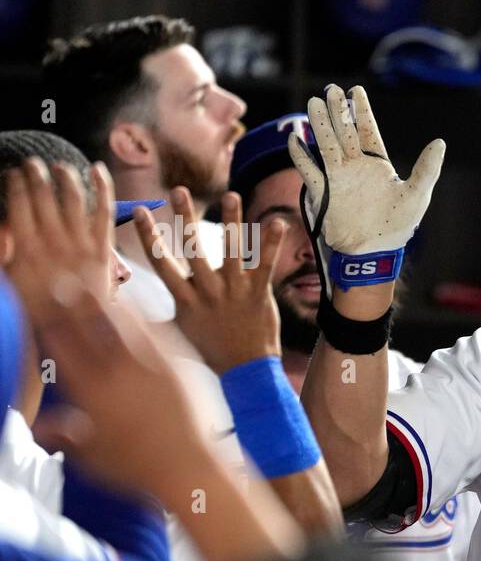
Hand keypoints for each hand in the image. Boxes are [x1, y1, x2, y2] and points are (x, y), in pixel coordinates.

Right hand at [2, 158, 116, 314]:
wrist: (77, 336)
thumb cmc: (41, 312)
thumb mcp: (13, 283)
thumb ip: (7, 254)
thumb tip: (7, 227)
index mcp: (25, 250)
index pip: (18, 206)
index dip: (16, 186)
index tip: (14, 173)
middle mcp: (51, 244)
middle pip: (42, 197)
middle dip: (36, 175)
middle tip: (32, 163)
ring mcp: (79, 245)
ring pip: (72, 199)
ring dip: (63, 177)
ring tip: (57, 166)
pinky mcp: (103, 250)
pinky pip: (104, 212)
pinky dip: (103, 187)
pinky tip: (98, 170)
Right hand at [18, 264, 212, 503]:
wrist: (193, 469)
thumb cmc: (140, 469)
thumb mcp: (94, 458)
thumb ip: (65, 436)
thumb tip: (39, 425)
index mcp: (91, 393)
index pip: (62, 347)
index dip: (47, 322)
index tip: (39, 306)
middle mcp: (118, 373)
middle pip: (87, 325)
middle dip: (70, 300)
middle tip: (58, 280)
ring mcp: (151, 364)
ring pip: (120, 321)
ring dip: (101, 299)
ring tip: (88, 282)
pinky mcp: (179, 363)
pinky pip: (154, 328)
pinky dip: (137, 312)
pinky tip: (131, 301)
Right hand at [133, 187, 286, 374]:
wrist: (246, 370)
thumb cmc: (210, 351)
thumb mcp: (177, 335)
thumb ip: (153, 319)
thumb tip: (123, 313)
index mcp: (184, 299)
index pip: (161, 262)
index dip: (148, 236)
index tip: (139, 210)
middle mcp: (207, 291)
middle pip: (193, 249)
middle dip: (185, 218)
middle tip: (178, 190)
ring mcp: (234, 291)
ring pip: (230, 251)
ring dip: (232, 222)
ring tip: (232, 195)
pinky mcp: (258, 293)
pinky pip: (265, 264)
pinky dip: (271, 244)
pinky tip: (277, 222)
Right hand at [289, 84, 444, 319]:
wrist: (373, 252)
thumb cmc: (397, 226)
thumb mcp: (417, 195)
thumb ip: (427, 168)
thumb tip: (440, 142)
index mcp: (377, 165)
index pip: (367, 130)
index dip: (361, 110)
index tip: (356, 90)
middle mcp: (355, 167)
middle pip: (343, 132)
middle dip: (337, 111)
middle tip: (330, 90)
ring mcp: (338, 178)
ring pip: (326, 145)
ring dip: (319, 125)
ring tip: (313, 103)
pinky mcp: (323, 193)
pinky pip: (309, 171)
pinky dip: (301, 156)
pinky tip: (295, 140)